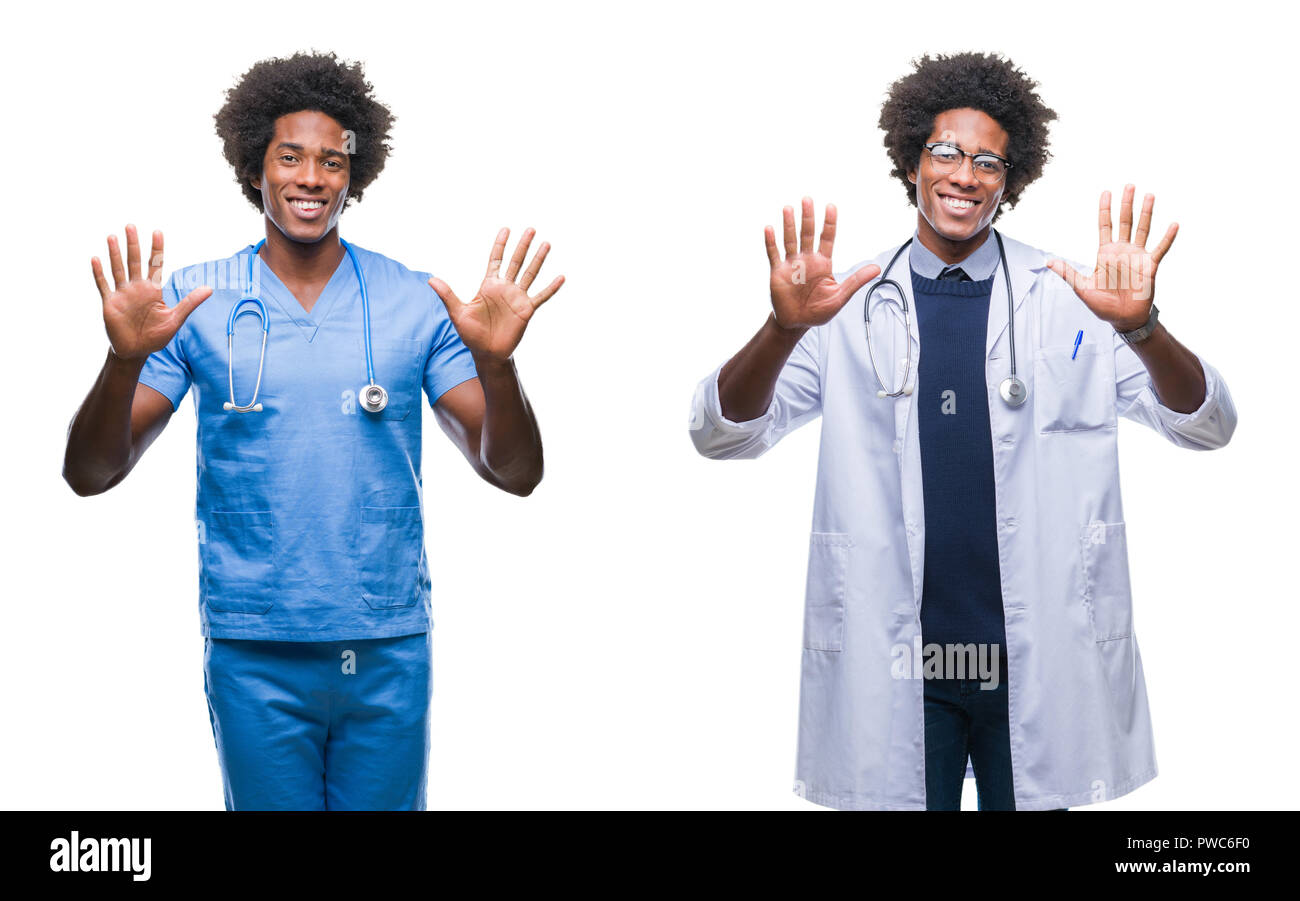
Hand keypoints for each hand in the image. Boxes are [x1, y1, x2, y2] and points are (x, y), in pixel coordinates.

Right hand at [92, 225, 211, 360]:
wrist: (136, 351)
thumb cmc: (156, 336)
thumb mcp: (175, 319)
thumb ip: (190, 302)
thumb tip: (209, 288)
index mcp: (153, 290)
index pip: (155, 265)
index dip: (156, 249)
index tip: (157, 232)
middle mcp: (137, 288)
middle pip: (134, 261)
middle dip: (133, 244)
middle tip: (130, 225)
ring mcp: (123, 294)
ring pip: (118, 269)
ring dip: (115, 254)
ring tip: (112, 237)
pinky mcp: (110, 303)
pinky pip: (104, 285)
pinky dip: (99, 273)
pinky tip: (95, 259)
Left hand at [429, 227, 562, 363]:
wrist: (487, 353)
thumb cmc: (471, 334)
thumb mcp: (458, 313)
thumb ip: (447, 295)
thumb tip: (430, 280)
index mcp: (489, 285)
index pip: (496, 259)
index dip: (500, 245)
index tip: (506, 229)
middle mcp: (505, 288)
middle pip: (516, 261)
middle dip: (523, 245)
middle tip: (531, 229)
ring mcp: (517, 298)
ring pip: (530, 274)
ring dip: (538, 259)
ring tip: (547, 244)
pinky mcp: (527, 310)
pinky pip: (541, 296)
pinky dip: (551, 288)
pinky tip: (561, 277)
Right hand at [765, 197, 879, 330]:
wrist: (797, 323)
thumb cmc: (819, 310)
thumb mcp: (840, 296)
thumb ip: (856, 281)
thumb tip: (877, 268)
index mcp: (823, 264)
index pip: (827, 238)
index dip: (829, 223)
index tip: (831, 207)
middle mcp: (807, 260)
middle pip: (807, 234)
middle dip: (808, 218)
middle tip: (807, 199)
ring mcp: (791, 265)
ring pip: (790, 240)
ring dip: (789, 225)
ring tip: (788, 208)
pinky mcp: (777, 273)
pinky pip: (774, 254)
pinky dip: (771, 242)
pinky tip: (769, 228)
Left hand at [1046, 185, 1176, 331]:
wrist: (1122, 319)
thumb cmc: (1103, 305)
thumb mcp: (1082, 287)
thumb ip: (1068, 272)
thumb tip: (1048, 262)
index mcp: (1105, 254)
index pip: (1105, 226)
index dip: (1105, 209)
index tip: (1106, 192)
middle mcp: (1122, 251)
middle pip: (1125, 222)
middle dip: (1126, 204)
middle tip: (1129, 185)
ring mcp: (1137, 256)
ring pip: (1143, 229)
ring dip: (1146, 213)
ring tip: (1149, 195)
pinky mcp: (1150, 266)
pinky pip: (1160, 249)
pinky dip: (1167, 237)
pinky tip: (1174, 225)